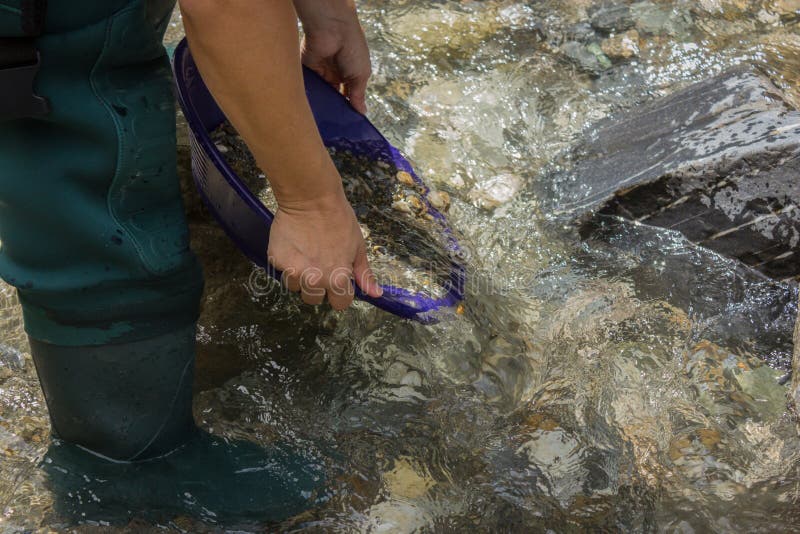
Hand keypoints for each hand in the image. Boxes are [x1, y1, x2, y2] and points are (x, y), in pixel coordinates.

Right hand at [268, 190, 382, 309]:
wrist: (311, 198)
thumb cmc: (338, 219)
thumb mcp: (358, 246)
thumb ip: (364, 273)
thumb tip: (376, 294)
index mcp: (338, 279)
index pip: (340, 304)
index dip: (339, 292)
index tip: (337, 279)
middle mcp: (315, 281)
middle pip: (314, 300)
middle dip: (317, 286)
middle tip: (318, 264)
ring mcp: (294, 272)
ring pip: (296, 288)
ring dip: (300, 276)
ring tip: (305, 253)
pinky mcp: (277, 261)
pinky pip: (282, 271)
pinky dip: (286, 262)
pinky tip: (294, 246)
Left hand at [294, 0, 371, 113]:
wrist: (333, 29)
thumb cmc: (353, 48)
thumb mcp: (361, 74)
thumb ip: (358, 94)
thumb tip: (362, 112)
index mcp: (349, 73)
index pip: (348, 94)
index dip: (348, 107)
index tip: (347, 123)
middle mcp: (334, 73)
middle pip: (333, 96)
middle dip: (334, 108)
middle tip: (334, 125)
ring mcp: (320, 72)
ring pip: (320, 93)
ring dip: (322, 104)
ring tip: (323, 121)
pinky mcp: (307, 70)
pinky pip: (308, 86)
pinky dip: (310, 96)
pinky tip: (311, 108)